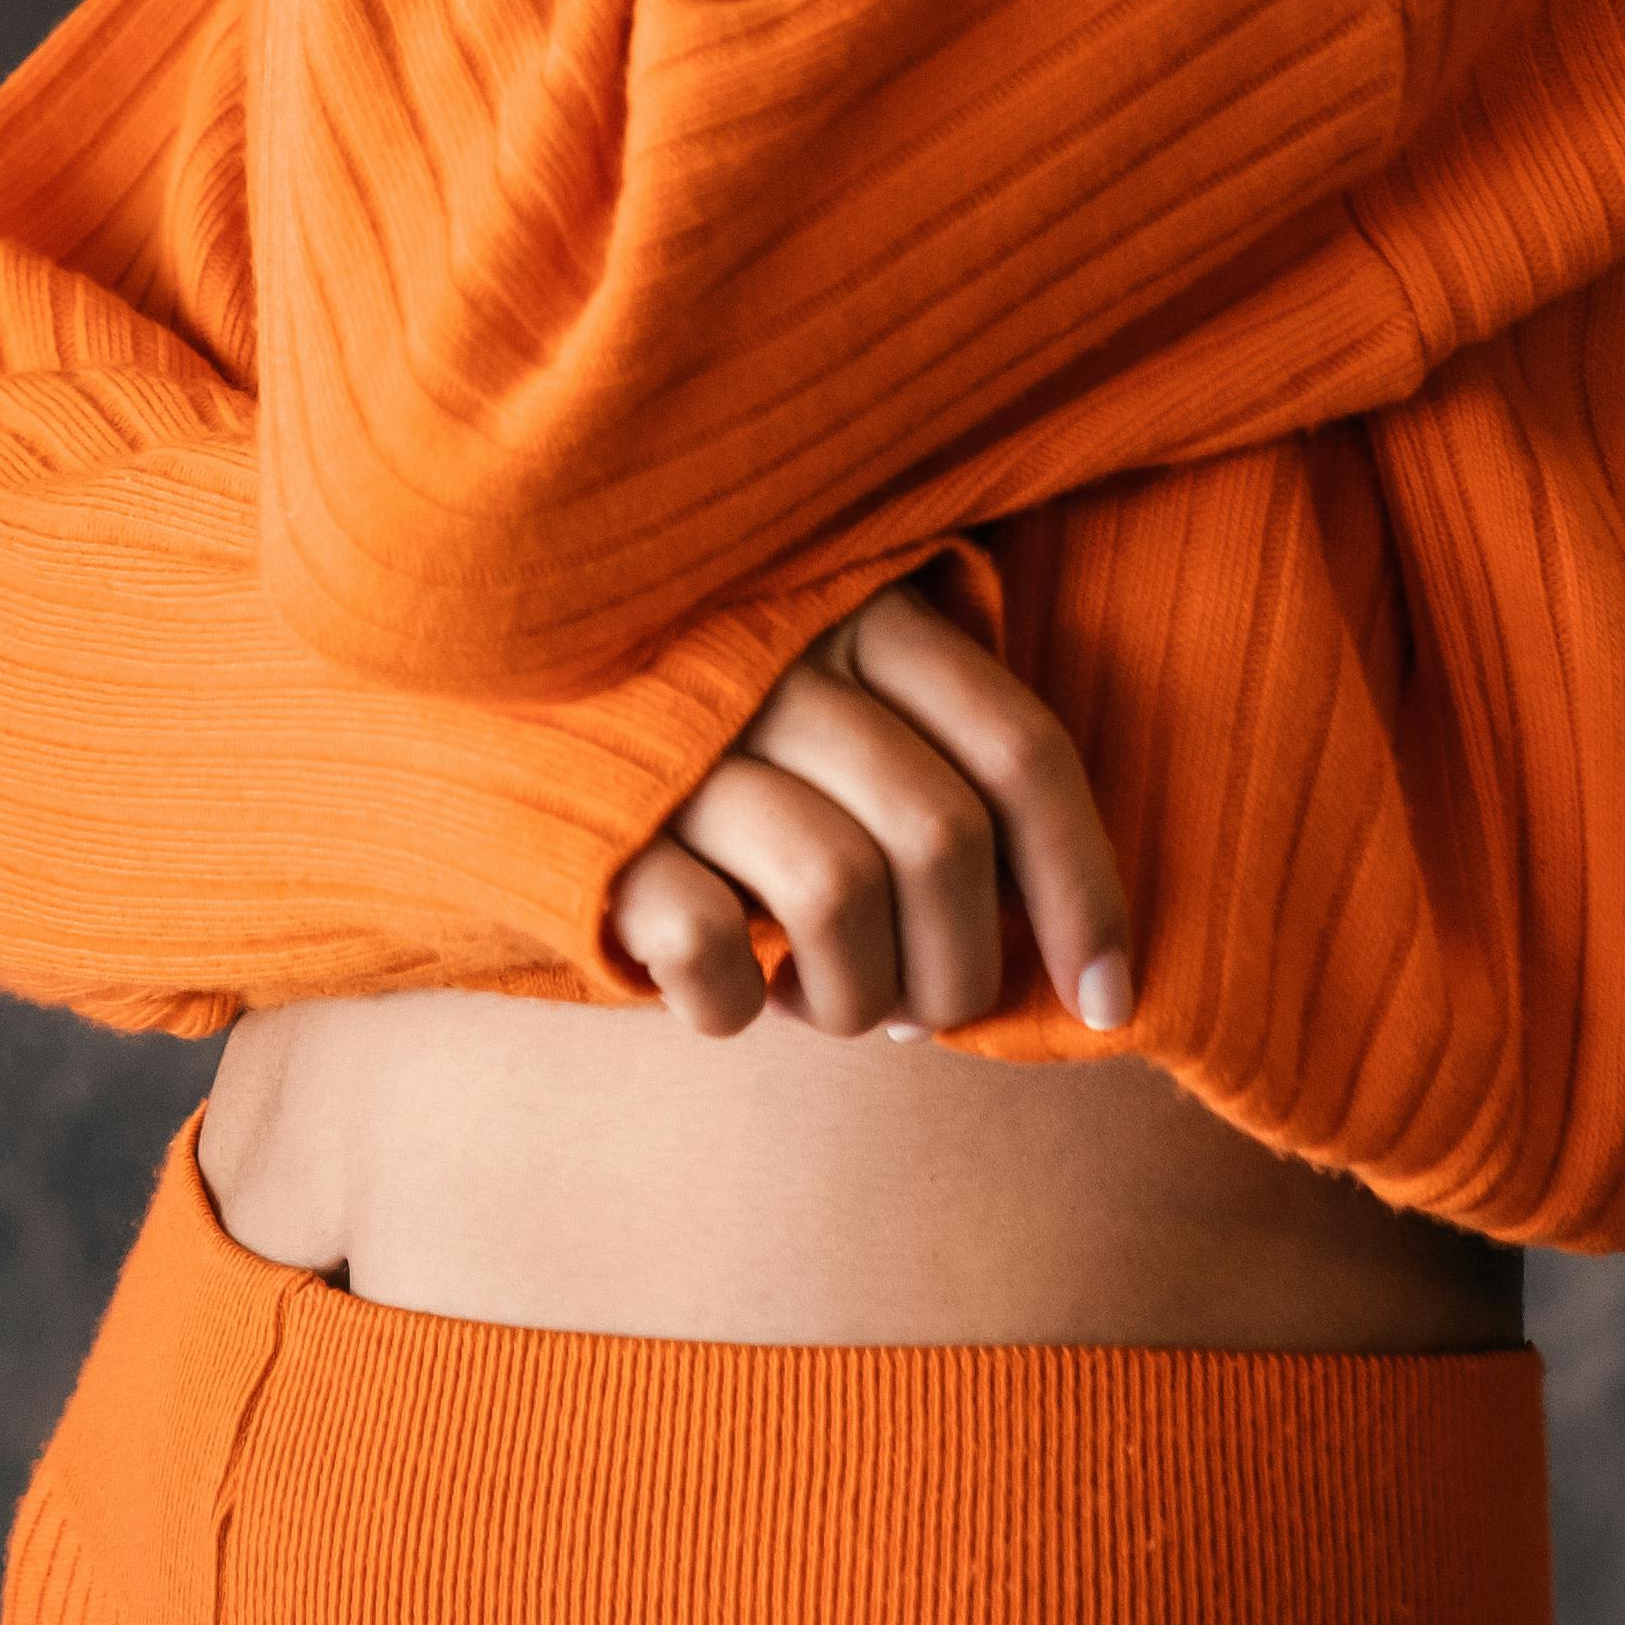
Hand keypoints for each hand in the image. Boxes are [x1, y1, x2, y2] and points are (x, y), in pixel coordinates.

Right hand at [605, 583, 1135, 1043]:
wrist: (516, 664)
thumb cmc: (724, 710)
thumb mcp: (841, 676)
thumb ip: (936, 749)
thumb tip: (1047, 931)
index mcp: (868, 613)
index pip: (1022, 752)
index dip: (1086, 891)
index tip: (1107, 1002)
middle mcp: (786, 661)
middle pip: (942, 841)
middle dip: (961, 971)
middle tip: (925, 1012)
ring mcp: (689, 740)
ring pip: (840, 899)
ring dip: (859, 999)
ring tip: (826, 1001)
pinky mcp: (604, 825)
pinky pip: (710, 950)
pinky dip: (741, 1009)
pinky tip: (738, 998)